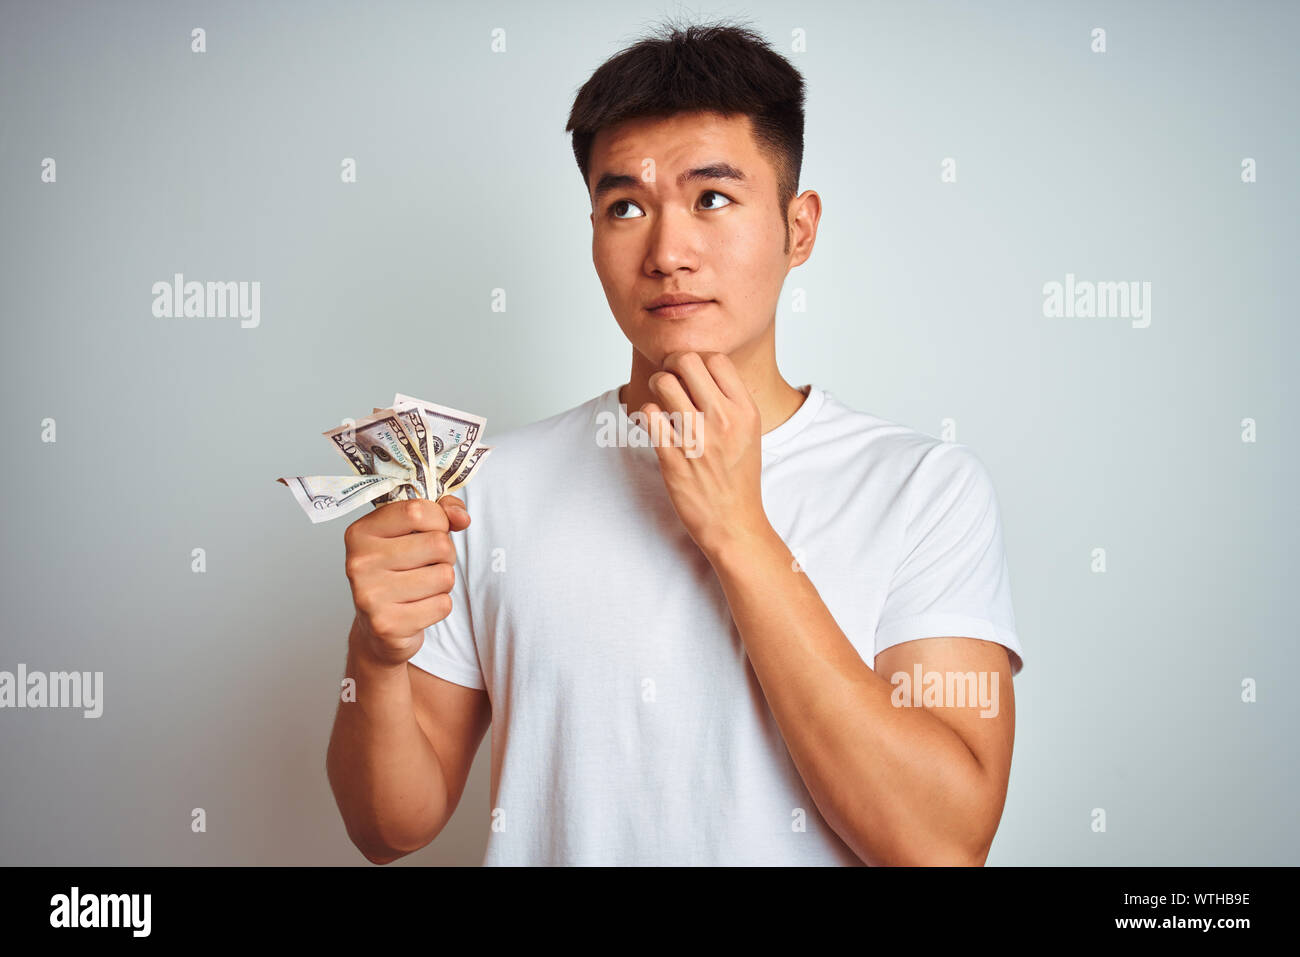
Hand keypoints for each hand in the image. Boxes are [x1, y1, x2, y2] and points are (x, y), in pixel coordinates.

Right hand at [343, 496, 470, 667]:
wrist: (376, 627)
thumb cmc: (398, 571)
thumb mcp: (411, 532)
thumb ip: (441, 511)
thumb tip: (462, 517)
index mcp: (361, 532)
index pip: (417, 511)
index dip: (439, 519)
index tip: (433, 530)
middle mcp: (360, 563)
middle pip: (438, 544)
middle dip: (445, 554)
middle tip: (428, 564)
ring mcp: (370, 595)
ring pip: (445, 575)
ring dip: (443, 582)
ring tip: (422, 586)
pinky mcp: (387, 624)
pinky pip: (442, 605)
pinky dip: (439, 606)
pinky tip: (419, 606)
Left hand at [641, 351, 768, 556]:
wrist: (733, 522)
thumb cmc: (738, 476)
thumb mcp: (750, 433)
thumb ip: (731, 401)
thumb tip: (702, 369)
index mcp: (745, 412)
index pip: (716, 359)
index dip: (699, 361)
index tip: (692, 375)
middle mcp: (722, 421)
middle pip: (687, 362)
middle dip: (672, 365)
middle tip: (670, 379)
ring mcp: (696, 439)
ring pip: (664, 383)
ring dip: (657, 386)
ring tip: (661, 400)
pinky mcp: (672, 457)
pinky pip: (649, 415)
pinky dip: (648, 414)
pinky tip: (656, 425)